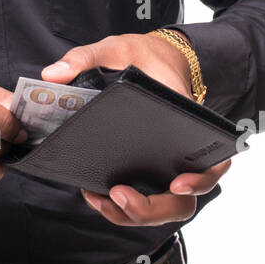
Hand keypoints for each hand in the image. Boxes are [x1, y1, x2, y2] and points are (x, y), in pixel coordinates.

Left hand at [39, 32, 230, 226]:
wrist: (152, 59)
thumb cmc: (143, 56)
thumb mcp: (116, 49)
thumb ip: (85, 58)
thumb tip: (52, 75)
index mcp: (189, 122)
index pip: (212, 161)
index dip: (201, 179)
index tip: (176, 183)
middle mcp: (185, 152)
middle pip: (185, 198)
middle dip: (154, 208)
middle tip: (121, 196)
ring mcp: (168, 166)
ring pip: (166, 207)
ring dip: (137, 215)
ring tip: (104, 200)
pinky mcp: (150, 172)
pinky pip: (146, 200)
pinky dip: (124, 208)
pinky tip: (96, 195)